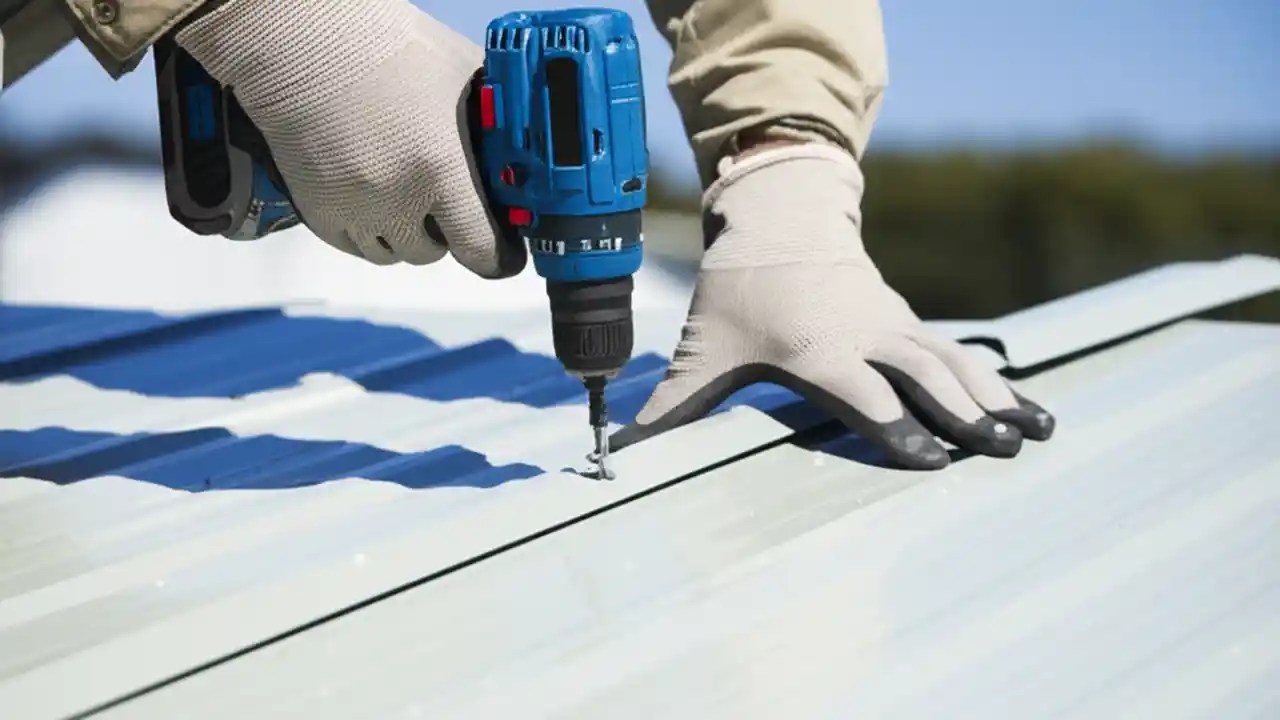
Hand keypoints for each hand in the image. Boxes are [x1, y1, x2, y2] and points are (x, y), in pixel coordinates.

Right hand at [176, 0, 522, 275]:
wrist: (306, 43)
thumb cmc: (389, 49)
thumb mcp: (462, 77)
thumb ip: (490, 123)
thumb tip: (513, 156)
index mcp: (441, 170)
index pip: (478, 246)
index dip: (495, 256)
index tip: (501, 257)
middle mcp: (397, 201)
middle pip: (431, 252)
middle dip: (443, 232)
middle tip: (443, 204)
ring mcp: (353, 211)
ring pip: (391, 253)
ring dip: (404, 234)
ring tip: (403, 197)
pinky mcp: (317, 212)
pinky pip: (352, 246)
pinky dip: (367, 232)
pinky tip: (372, 201)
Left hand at [611, 144, 1053, 468]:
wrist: (781, 218)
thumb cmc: (739, 289)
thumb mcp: (703, 344)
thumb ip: (671, 402)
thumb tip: (619, 448)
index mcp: (817, 349)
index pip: (863, 393)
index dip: (895, 426)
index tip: (929, 458)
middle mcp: (865, 337)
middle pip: (922, 377)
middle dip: (962, 413)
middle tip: (998, 449)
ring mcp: (893, 327)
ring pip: (953, 364)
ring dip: (994, 398)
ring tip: (1036, 434)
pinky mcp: (909, 323)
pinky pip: (959, 355)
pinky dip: (997, 381)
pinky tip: (1032, 409)